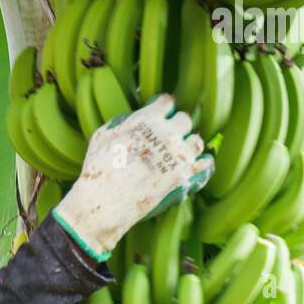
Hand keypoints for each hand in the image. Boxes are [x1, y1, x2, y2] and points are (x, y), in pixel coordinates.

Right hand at [52, 94, 211, 261]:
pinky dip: (201, 166)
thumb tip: (131, 119)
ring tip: (178, 156)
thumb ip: (121, 122)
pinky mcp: (185, 177)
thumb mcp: (102, 135)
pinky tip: (192, 169)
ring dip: (188, 147)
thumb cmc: (97, 170)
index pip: (167, 102)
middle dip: (176, 128)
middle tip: (167, 140)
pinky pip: (206, 165)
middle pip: (184, 120)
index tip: (160, 117)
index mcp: (149, 118)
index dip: (163, 109)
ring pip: (197, 142)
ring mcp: (179, 156)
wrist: (105, 202)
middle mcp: (168, 133)